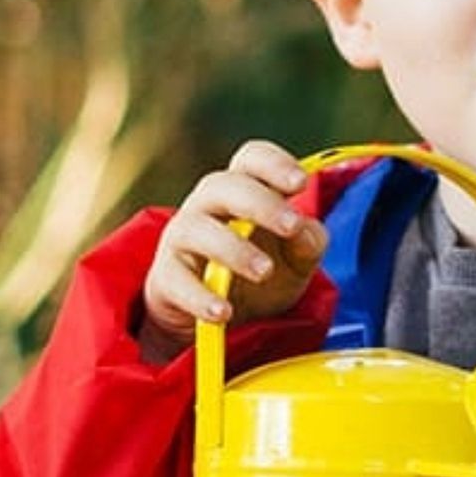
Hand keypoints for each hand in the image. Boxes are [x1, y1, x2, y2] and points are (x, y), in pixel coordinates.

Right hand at [140, 140, 327, 354]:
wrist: (216, 317)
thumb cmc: (258, 276)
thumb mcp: (295, 262)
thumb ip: (309, 243)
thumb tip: (306, 232)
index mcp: (242, 192)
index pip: (251, 159)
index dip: (274, 164)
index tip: (300, 183)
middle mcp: (206, 206)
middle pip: (223, 186)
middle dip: (260, 203)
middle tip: (292, 226)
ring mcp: (182, 238)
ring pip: (198, 229)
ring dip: (233, 248)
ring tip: (264, 271)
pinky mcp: (166, 277)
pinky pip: (178, 281)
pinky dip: (201, 297)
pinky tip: (224, 312)